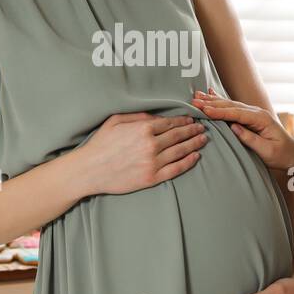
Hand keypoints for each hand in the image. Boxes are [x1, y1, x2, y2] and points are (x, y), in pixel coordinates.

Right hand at [75, 112, 206, 195]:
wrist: (89, 170)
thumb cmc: (100, 144)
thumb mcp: (115, 121)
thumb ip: (137, 116)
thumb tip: (156, 116)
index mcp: (143, 128)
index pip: (170, 122)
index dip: (184, 120)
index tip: (192, 119)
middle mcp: (151, 144)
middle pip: (179, 135)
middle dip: (193, 130)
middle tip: (203, 128)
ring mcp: (152, 162)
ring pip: (181, 151)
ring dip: (195, 144)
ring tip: (203, 140)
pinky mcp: (151, 178)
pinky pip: (176, 169)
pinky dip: (188, 162)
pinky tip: (196, 157)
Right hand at [190, 87, 293, 170]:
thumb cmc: (282, 154)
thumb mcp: (268, 151)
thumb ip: (251, 139)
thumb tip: (234, 127)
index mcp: (260, 119)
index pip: (236, 113)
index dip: (219, 111)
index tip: (204, 110)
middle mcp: (256, 112)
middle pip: (230, 105)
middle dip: (211, 103)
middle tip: (193, 101)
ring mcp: (253, 113)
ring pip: (229, 104)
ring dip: (212, 100)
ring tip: (196, 96)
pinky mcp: (249, 116)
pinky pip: (232, 107)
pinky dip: (220, 101)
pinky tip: (210, 93)